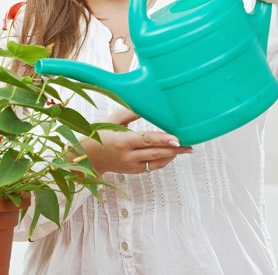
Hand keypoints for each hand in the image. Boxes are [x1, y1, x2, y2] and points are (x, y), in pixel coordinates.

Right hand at [78, 109, 192, 174]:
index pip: (147, 140)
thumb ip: (129, 112)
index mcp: (122, 141)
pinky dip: (163, 159)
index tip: (177, 139)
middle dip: (174, 149)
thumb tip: (147, 106)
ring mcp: (131, 165)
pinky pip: (152, 166)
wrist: (88, 157)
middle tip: (189, 145)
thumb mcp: (111, 120)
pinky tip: (170, 153)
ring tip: (185, 149)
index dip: (163, 140)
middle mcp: (127, 156)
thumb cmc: (98, 134)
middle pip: (156, 153)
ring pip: (157, 162)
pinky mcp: (133, 171)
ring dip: (172, 156)